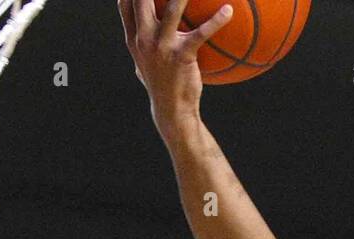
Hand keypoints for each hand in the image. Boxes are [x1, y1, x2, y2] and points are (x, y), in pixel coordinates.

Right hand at [117, 0, 234, 135]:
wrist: (172, 112)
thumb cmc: (162, 86)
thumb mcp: (145, 64)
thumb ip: (144, 45)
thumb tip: (145, 32)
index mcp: (134, 39)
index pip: (124, 4)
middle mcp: (144, 39)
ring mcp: (161, 47)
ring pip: (172, 8)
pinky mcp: (181, 56)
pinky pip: (201, 33)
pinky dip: (217, 21)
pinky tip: (228, 11)